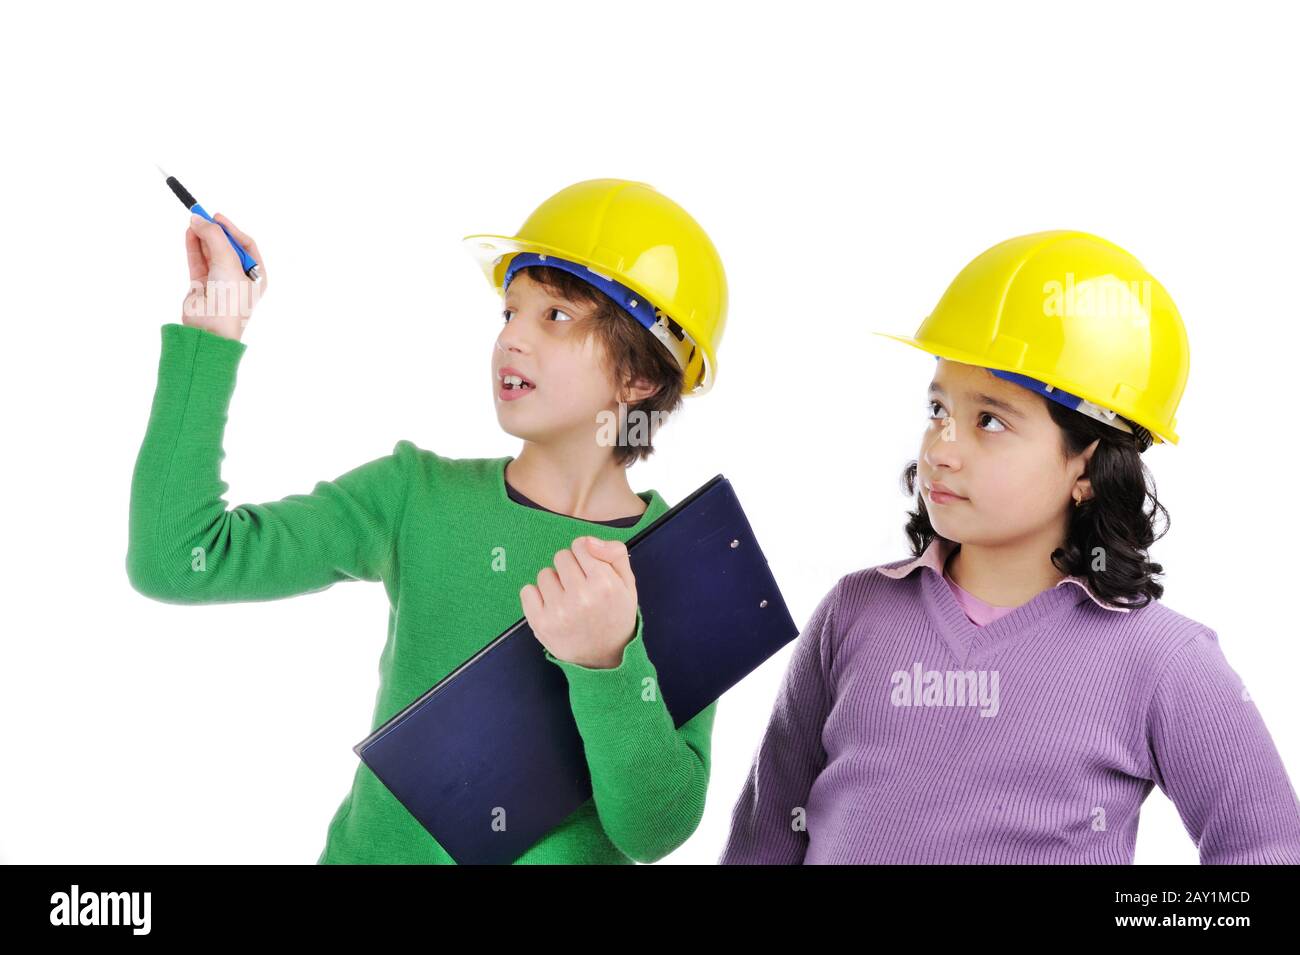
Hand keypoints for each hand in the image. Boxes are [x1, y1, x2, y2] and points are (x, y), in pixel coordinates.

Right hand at [181, 212, 265, 340]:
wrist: (211, 329)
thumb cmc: (229, 299)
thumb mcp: (227, 262)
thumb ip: (214, 237)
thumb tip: (198, 219)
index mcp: (256, 275)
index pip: (246, 245)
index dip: (232, 229)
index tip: (217, 217)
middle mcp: (239, 278)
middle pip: (226, 247)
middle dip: (214, 232)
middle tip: (201, 216)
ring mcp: (219, 282)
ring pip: (210, 252)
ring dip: (202, 237)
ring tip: (192, 222)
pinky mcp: (201, 285)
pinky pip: (198, 261)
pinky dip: (193, 247)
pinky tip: (189, 233)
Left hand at [521, 536, 638, 668]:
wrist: (606, 659)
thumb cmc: (616, 616)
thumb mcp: (627, 583)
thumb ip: (614, 553)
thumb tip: (587, 541)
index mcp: (605, 584)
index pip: (581, 545)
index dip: (585, 556)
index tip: (590, 571)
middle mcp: (582, 597)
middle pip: (561, 556)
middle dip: (570, 568)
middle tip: (580, 588)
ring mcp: (559, 612)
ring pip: (544, 574)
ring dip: (554, 583)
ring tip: (568, 600)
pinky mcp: (541, 624)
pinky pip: (527, 591)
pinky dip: (536, 596)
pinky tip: (552, 607)